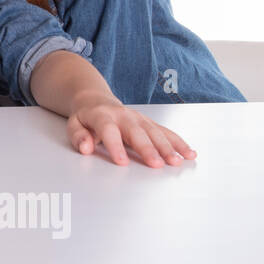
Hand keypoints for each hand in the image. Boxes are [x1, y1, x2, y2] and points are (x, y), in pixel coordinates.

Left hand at [66, 92, 195, 167]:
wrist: (95, 99)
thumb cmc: (85, 117)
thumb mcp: (73, 124)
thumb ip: (78, 136)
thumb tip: (85, 148)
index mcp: (102, 116)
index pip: (109, 131)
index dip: (116, 146)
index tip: (122, 163)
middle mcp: (124, 115)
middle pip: (137, 132)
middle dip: (148, 148)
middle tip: (157, 164)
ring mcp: (139, 118)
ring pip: (155, 132)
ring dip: (168, 147)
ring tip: (177, 161)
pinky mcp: (149, 122)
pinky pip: (165, 131)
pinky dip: (178, 142)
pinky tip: (189, 153)